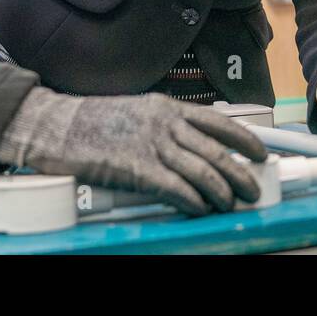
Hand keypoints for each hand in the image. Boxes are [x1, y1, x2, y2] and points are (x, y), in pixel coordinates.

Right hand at [1, 89, 266, 215]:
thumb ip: (166, 124)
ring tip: (230, 204)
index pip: (219, 122)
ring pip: (201, 170)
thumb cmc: (94, 121)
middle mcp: (164, 123)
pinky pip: (174, 187)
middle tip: (252, 190)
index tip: (260, 154)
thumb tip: (195, 145)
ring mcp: (150, 144)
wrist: (56, 126)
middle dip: (240, 173)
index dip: (245, 140)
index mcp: (167, 107)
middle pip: (216, 151)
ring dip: (221, 191)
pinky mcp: (135, 167)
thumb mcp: (138, 111)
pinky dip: (192, 200)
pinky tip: (200, 208)